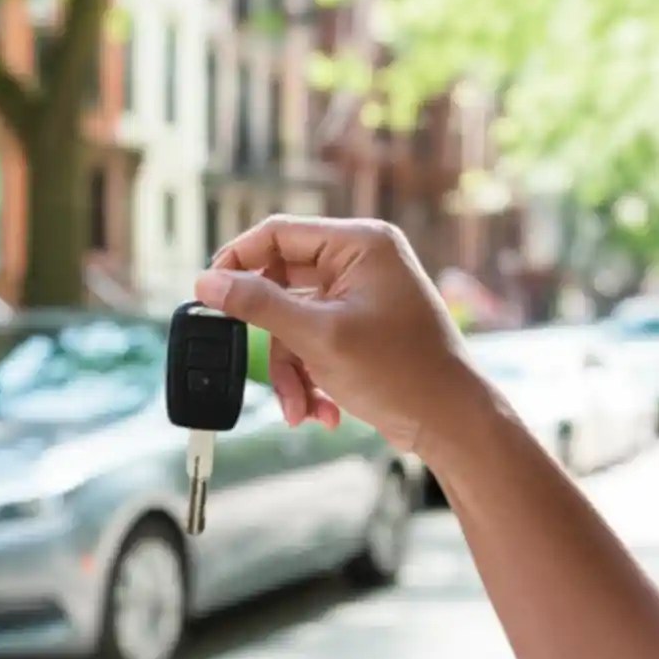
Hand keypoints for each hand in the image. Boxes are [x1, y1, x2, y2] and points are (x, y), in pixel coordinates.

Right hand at [198, 216, 477, 452]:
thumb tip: (207, 282)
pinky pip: (312, 339)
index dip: (237, 262)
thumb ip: (257, 305)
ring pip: (292, 320)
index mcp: (360, 243)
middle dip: (270, 338)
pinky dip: (308, 375)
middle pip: (281, 282)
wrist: (452, 424)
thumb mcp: (317, 337)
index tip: (208, 294)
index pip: (278, 234)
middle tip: (248, 359)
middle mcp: (361, 260)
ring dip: (290, 368)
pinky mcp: (359, 325)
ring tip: (300, 408)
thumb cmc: (401, 374)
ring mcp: (360, 294)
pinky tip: (318, 408)